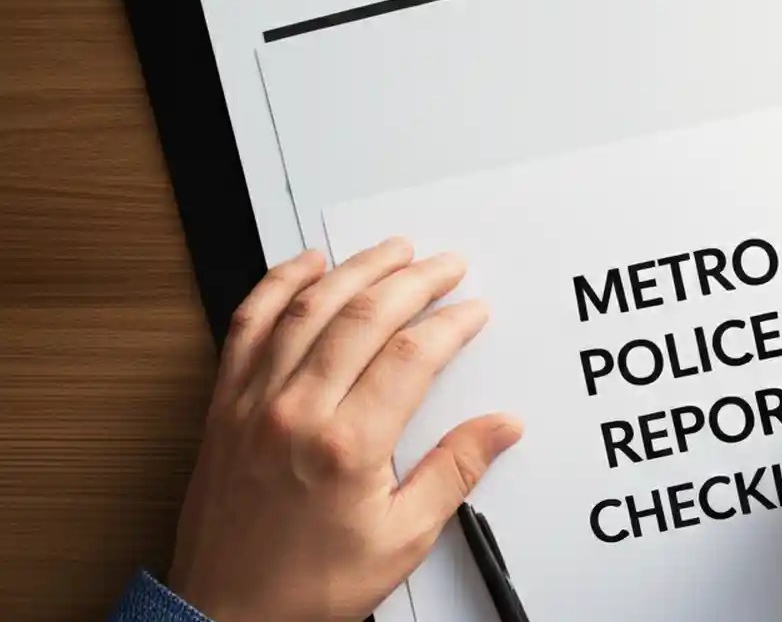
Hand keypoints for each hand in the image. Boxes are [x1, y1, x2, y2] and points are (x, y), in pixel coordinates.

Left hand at [168, 239, 522, 621]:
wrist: (226, 612)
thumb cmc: (307, 585)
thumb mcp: (402, 540)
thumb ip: (454, 473)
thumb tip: (500, 428)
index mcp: (347, 445)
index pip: (412, 356)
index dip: (450, 324)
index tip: (472, 312)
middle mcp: (297, 410)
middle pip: (364, 316)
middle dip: (414, 280)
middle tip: (445, 265)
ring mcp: (255, 400)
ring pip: (310, 307)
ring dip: (356, 269)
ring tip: (392, 250)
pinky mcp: (226, 403)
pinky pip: (249, 323)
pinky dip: (278, 285)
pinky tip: (306, 266)